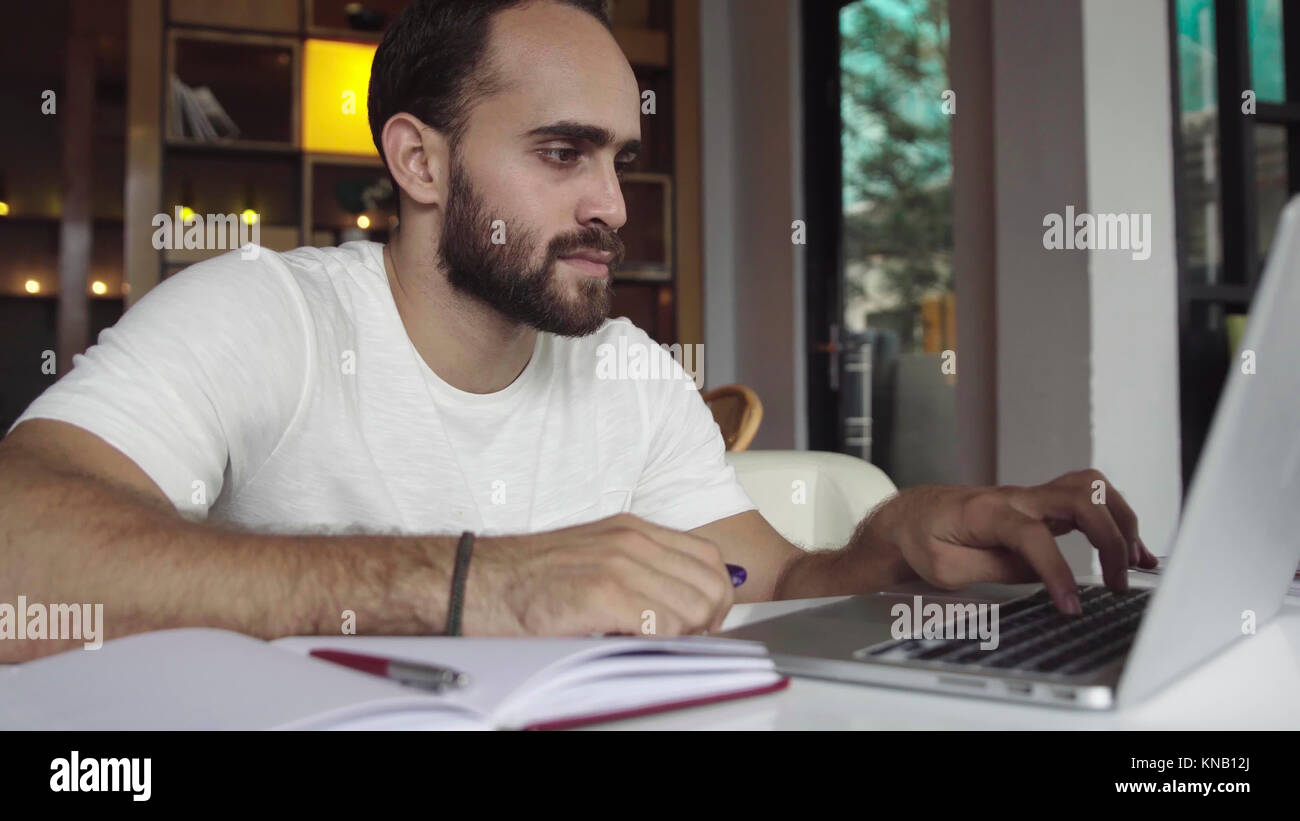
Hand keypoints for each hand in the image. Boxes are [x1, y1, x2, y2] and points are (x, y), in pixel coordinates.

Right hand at [469, 513, 734, 636]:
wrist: (476, 581)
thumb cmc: (528, 579)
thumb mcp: (593, 556)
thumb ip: (639, 570)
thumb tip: (685, 606)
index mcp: (633, 529)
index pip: (709, 559)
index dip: (715, 597)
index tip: (701, 623)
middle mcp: (632, 540)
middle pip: (711, 585)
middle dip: (707, 622)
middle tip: (682, 642)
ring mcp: (619, 563)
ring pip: (694, 608)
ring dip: (684, 635)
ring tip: (654, 644)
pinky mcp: (602, 592)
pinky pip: (663, 624)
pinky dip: (660, 643)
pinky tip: (634, 644)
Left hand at [862, 469, 1158, 614]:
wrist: (910, 516)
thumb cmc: (922, 539)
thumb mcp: (943, 566)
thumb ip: (994, 568)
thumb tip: (1040, 572)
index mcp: (986, 512)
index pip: (1032, 537)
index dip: (1056, 572)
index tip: (1071, 606)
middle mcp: (1015, 497)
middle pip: (1078, 498)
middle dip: (1109, 539)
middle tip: (1118, 582)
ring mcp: (1030, 497)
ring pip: (1089, 488)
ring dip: (1121, 521)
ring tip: (1137, 563)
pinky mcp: (1040, 505)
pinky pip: (1087, 499)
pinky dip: (1115, 518)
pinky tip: (1132, 550)